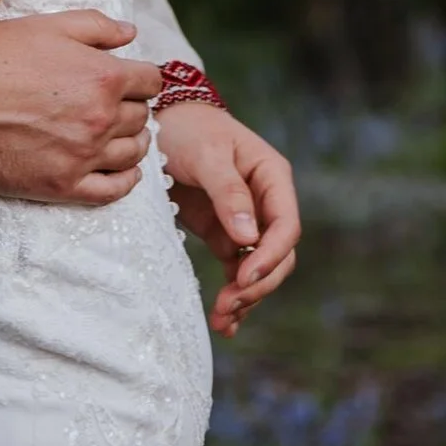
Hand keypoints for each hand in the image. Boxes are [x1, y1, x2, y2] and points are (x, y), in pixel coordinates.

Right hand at [0, 14, 159, 204]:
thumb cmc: (0, 56)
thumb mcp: (50, 26)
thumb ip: (97, 27)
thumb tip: (131, 34)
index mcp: (104, 77)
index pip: (151, 81)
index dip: (141, 77)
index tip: (129, 79)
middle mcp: (102, 119)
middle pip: (141, 117)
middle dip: (132, 106)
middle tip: (113, 103)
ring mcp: (85, 156)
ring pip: (133, 153)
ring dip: (131, 141)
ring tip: (117, 134)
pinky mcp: (64, 186)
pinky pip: (113, 190)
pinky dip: (126, 181)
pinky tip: (123, 171)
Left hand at [159, 102, 300, 331]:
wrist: (160, 122)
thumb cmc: (188, 129)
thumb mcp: (207, 154)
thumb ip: (228, 192)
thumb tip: (249, 239)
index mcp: (272, 178)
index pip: (285, 226)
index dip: (270, 257)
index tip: (245, 277)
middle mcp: (265, 203)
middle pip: (277, 256)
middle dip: (257, 284)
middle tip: (227, 305)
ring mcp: (247, 222)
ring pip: (259, 270)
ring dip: (246, 297)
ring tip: (222, 320)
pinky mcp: (225, 235)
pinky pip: (237, 272)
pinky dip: (234, 296)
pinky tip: (224, 323)